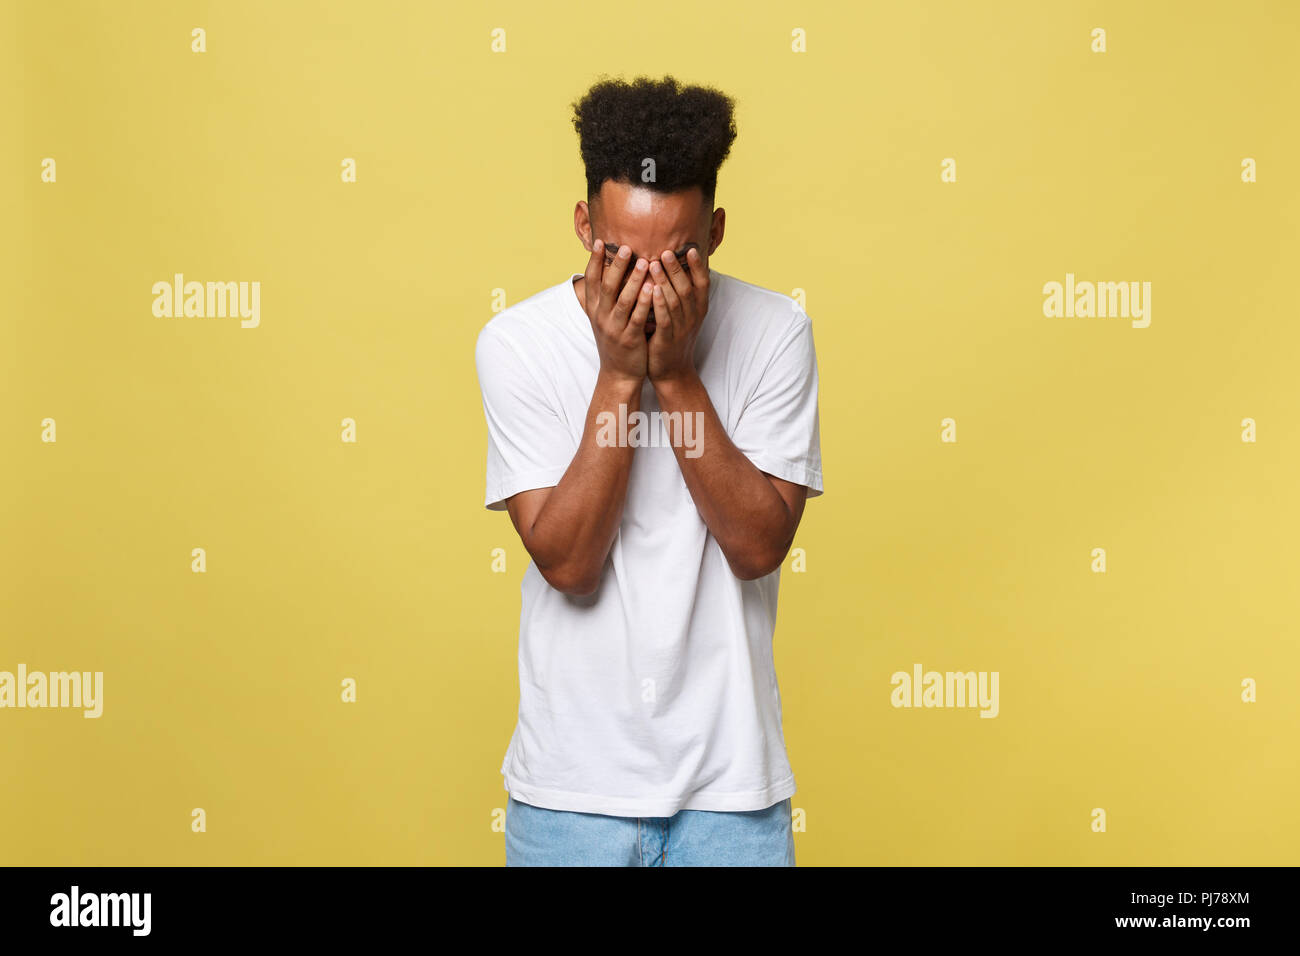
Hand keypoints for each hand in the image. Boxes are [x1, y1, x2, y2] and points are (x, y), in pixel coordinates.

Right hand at [580, 239, 653, 386]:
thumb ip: (607, 295)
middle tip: (626, 246)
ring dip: (633, 280)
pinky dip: (644, 303)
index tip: (599, 241)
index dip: (594, 261)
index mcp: (594, 309)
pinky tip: (651, 289)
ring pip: (623, 301)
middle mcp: (601, 317)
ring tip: (644, 262)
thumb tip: (609, 268)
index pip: (592, 280)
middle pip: (606, 286)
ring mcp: (614, 328)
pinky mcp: (629, 339)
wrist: (619, 373)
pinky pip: (637, 318)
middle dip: (616, 265)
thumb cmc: (616, 339)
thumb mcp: (605, 317)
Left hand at [647, 247, 708, 382]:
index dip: (698, 266)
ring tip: (654, 264)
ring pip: (675, 301)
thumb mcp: (683, 314)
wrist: (672, 371)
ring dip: (665, 281)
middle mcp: (693, 317)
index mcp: (699, 309)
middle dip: (676, 269)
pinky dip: (659, 304)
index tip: (690, 248)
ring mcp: (681, 329)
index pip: (703, 283)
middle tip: (665, 251)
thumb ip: (681, 292)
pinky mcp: (667, 340)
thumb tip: (674, 265)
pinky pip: (665, 319)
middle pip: (687, 288)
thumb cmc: (674, 337)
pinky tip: (651, 290)